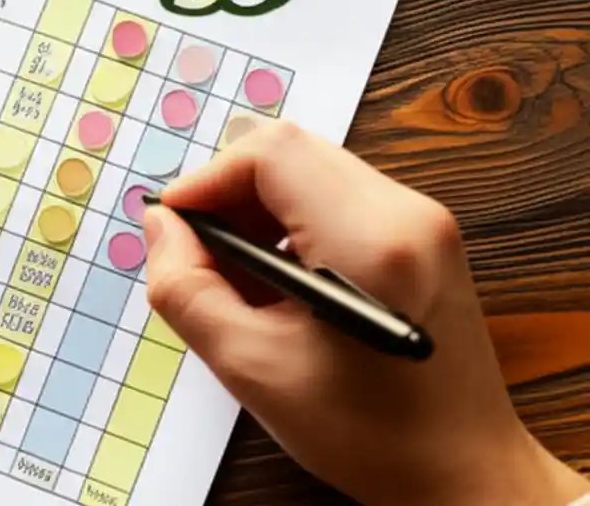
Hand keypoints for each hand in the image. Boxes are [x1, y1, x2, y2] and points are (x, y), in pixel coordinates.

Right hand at [144, 122, 586, 505]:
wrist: (463, 472)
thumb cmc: (369, 434)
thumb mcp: (252, 368)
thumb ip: (187, 289)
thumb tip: (163, 227)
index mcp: (370, 241)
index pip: (271, 153)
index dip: (207, 179)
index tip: (175, 227)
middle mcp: (407, 213)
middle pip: (292, 153)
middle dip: (230, 194)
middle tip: (201, 254)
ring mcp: (423, 221)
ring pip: (312, 172)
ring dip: (259, 211)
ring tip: (239, 279)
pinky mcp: (424, 237)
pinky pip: (339, 199)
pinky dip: (293, 225)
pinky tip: (279, 285)